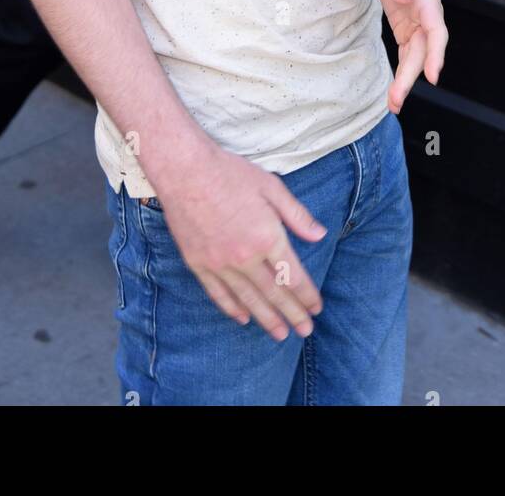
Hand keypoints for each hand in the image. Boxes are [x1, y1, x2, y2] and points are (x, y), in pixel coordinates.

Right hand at [157, 145, 326, 342]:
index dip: (306, 295)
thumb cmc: (230, 173)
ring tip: (280, 335)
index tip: (316, 308)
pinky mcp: (198, 263)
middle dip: (292, 314)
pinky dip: (232, 308)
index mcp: (267, 237)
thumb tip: (319, 235)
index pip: (293, 276)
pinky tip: (243, 318)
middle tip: (305, 330)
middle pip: (274, 293)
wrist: (185, 170)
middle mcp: (245, 256)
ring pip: (247, 299)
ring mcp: (219, 263)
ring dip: (266, 319)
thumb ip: (297, 215)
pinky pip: (218, 294)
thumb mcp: (271, 187)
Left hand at [368, 0, 447, 111]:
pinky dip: (402, 71)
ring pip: (415, 57)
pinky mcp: (405, 27)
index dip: (436, 54)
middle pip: (423, 51)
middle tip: (397, 100)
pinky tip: (395, 90)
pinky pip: (407, 53)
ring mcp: (416, 23)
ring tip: (394, 104)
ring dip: (406, 80)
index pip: (437, 31)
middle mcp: (426, 15)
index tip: (432, 76)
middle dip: (411, 77)